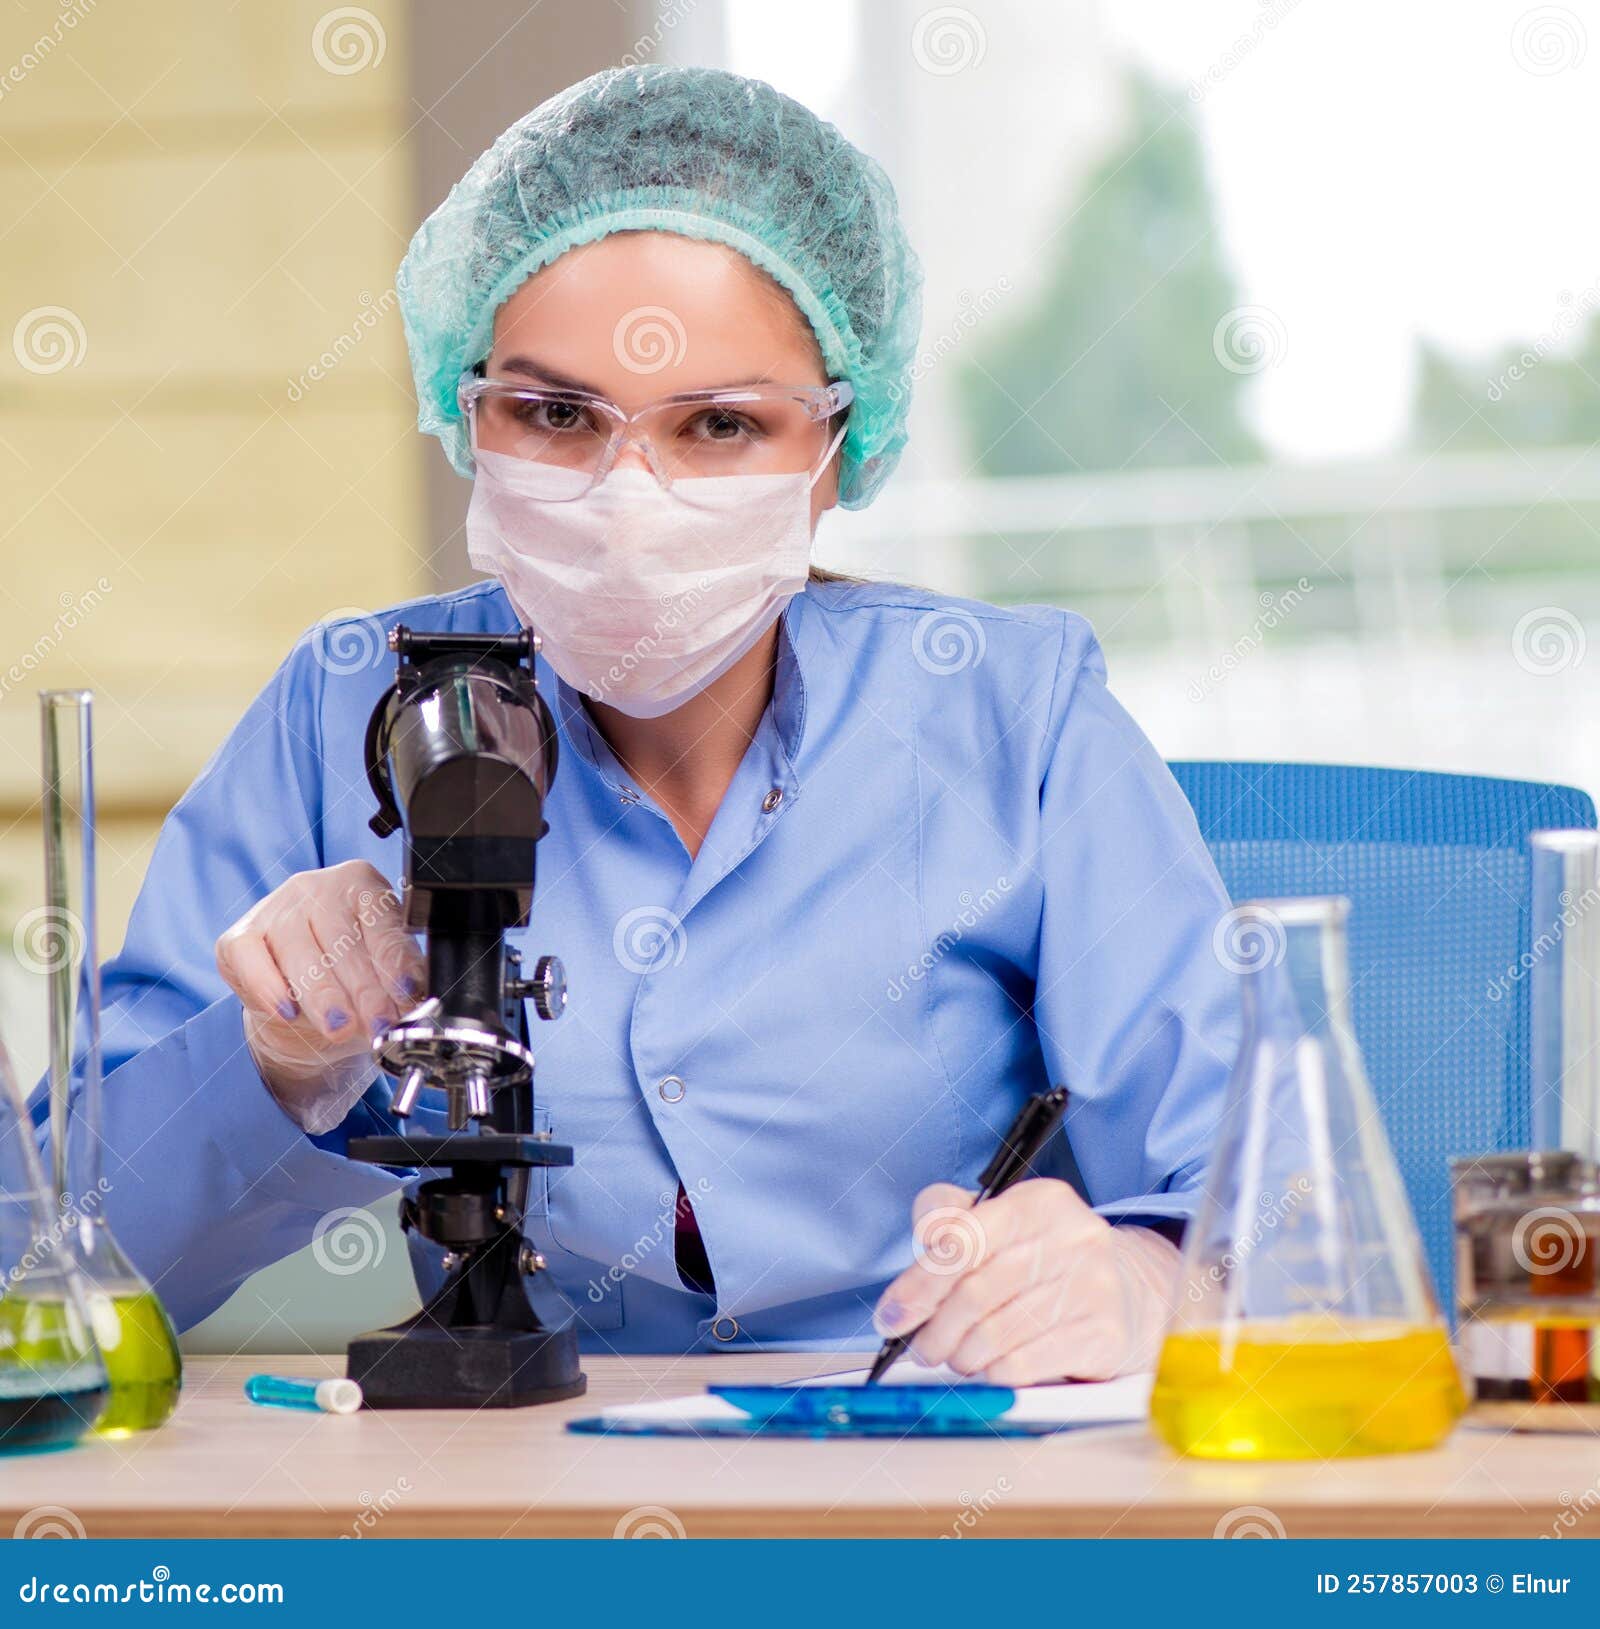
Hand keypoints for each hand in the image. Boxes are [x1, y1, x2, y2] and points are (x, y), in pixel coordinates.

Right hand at [215, 860, 425, 1134]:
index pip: (382, 922)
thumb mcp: (383, 975)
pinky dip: (268, 988)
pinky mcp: (238, 936)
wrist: (302, 1002)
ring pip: (298, 951)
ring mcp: (275, 908)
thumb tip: (418, 1001)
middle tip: (378, 1023)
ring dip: (323, 995)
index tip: (407, 993)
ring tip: (341, 1026)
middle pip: (341, 939)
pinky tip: (288, 1011)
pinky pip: (250, 959)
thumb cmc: (351, 977)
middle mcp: (317, 888)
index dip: (395, 961)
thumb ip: (400, 982)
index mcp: (362, 885)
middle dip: (364, 989)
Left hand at [872, 1178, 1181, 1383]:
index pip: (962, 1239)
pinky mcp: (1103, 1335)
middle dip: (935, 1330)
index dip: (918, 1283)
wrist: (1131, 1292)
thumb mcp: (1004, 1223)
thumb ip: (954, 1219)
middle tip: (920, 1348)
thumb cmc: (1048, 1259)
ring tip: (953, 1358)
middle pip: (975, 1293)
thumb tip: (923, 1231)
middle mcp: (1072, 1236)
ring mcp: (1092, 1286)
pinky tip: (990, 1368)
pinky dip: (993, 1373)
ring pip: (996, 1334)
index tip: (892, 1315)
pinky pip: (1024, 1364)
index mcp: (1039, 1201)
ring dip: (960, 1356)